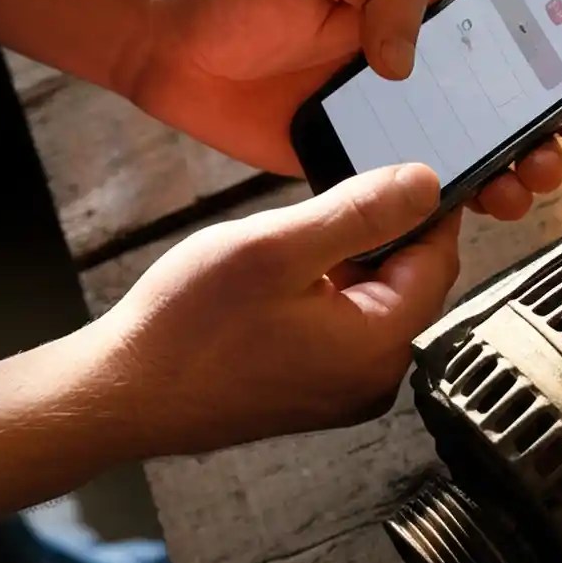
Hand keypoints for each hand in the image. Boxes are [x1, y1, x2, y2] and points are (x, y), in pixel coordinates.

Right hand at [93, 163, 458, 455]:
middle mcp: (374, 379)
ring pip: (377, 305)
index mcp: (379, 346)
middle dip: (388, 235)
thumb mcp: (278, 247)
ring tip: (304, 234)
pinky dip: (332, 292)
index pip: (438, 262)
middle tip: (345, 191)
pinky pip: (347, 329)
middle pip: (412, 285)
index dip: (429, 209)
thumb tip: (425, 184)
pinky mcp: (316, 392)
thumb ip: (361, 213)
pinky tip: (291, 274)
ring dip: (355, 262)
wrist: (123, 395)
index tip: (411, 167)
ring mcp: (345, 392)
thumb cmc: (188, 328)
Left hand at [127, 0, 561, 220]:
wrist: (157, 34)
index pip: (510, 25)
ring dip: (503, 169)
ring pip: (464, 145)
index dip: (559, 56)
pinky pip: (404, 181)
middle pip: (502, 96)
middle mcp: (409, 57)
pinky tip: (459, 206)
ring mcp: (383, 108)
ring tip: (520, 187)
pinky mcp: (348, 152)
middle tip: (558, 151)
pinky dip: (437, 199)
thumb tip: (410, 56)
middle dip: (544, 127)